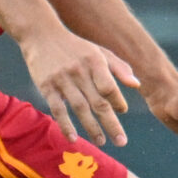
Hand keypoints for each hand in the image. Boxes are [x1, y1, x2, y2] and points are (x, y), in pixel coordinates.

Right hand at [20, 22, 138, 147]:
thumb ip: (119, 67)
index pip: (110, 88)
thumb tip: (136, 85)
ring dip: (92, 128)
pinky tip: (73, 138)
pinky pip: (58, 109)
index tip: (122, 110)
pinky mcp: (47, 86)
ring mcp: (62, 80)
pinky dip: (65, 125)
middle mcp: (80, 71)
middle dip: (111, 123)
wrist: (41, 35)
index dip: (118, 101)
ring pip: (80, 108)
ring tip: (101, 142)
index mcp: (95, 61)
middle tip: (121, 142)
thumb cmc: (75, 47)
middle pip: (98, 102)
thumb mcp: (98, 51)